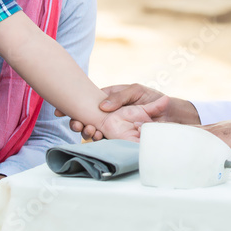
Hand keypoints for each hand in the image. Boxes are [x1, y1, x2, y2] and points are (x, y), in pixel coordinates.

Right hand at [56, 84, 194, 139]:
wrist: (169, 114)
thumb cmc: (153, 98)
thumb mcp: (137, 92)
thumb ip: (120, 97)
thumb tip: (102, 106)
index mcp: (109, 98)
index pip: (87, 101)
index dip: (74, 106)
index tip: (61, 111)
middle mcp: (108, 112)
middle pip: (85, 117)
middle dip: (77, 121)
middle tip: (76, 124)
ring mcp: (112, 125)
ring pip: (92, 129)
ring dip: (86, 130)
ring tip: (87, 130)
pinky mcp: (118, 136)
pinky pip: (104, 138)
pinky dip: (97, 138)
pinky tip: (96, 136)